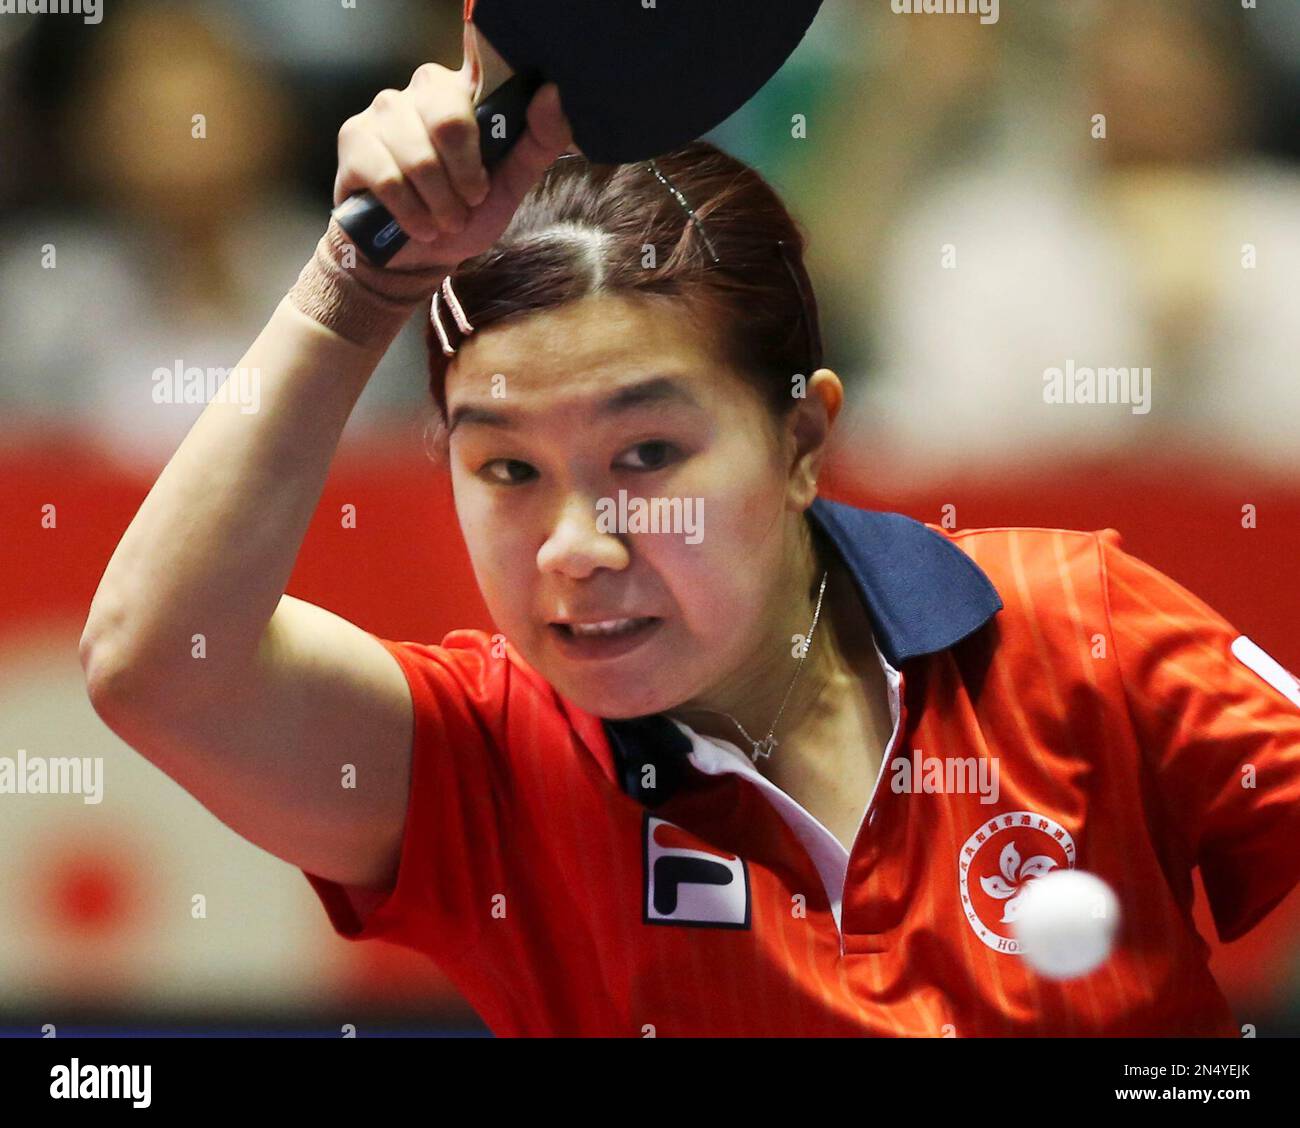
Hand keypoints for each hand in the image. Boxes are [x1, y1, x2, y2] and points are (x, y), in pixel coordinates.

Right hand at [332, 60, 575, 271]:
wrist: (416, 254)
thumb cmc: (464, 213)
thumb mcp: (510, 185)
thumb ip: (538, 143)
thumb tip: (552, 94)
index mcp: (465, 91)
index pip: (479, 63)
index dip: (491, 104)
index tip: (492, 154)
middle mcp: (423, 88)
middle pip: (449, 120)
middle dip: (464, 179)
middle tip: (468, 206)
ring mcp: (384, 110)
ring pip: (419, 157)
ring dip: (439, 204)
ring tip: (444, 222)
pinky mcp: (354, 139)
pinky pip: (387, 177)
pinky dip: (411, 212)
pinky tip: (420, 227)